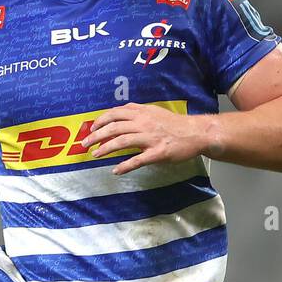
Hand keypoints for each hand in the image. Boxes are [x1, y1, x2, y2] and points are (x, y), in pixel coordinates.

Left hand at [83, 103, 213, 174]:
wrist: (196, 133)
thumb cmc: (175, 124)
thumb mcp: (155, 111)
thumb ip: (138, 111)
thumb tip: (120, 112)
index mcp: (142, 113)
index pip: (115, 113)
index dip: (100, 120)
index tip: (91, 128)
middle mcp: (144, 123)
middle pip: (114, 127)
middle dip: (96, 136)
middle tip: (85, 144)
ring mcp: (150, 138)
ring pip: (122, 141)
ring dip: (105, 149)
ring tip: (95, 155)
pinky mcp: (157, 153)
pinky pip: (137, 160)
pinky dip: (125, 166)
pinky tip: (116, 170)